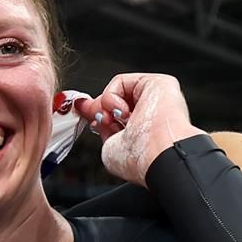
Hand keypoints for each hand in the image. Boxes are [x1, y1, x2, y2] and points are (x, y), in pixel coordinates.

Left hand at [76, 73, 200, 185]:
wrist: (158, 153)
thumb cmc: (140, 159)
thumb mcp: (110, 148)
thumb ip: (103, 130)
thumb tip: (95, 117)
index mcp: (141, 130)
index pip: (115, 115)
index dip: (97, 114)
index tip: (83, 114)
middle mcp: (149, 112)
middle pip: (115, 100)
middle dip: (99, 109)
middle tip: (98, 119)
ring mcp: (154, 97)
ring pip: (117, 90)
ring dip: (106, 105)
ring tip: (113, 120)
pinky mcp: (157, 82)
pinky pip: (120, 82)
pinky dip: (112, 96)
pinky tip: (122, 112)